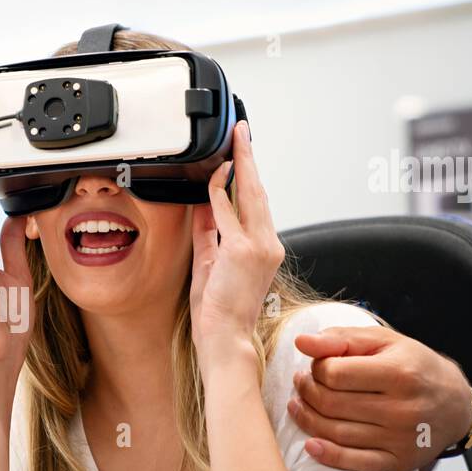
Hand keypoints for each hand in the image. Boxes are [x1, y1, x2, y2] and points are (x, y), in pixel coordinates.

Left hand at [189, 121, 284, 367]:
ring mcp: (259, 246)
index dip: (248, 176)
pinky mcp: (243, 250)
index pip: (257, 204)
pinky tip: (214, 175)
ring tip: (235, 140)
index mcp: (264, 248)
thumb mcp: (210, 264)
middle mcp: (268, 244)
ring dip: (240, 164)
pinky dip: (217, 193)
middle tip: (241, 133)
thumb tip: (202, 205)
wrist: (225, 337)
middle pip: (258, 192)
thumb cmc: (219, 311)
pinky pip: (226, 213)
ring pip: (249, 195)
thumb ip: (208, 232)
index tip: (241, 155)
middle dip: (248, 159)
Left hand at [288, 326, 471, 470]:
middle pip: (331, 404)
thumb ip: (341, 339)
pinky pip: (353, 462)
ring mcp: (400, 439)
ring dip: (308, 419)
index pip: (334, 374)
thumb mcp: (384, 342)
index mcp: (399, 373)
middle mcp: (402, 408)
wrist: (456, 404)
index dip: (317, 369)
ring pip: (336, 433)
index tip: (317, 366)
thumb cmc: (414, 366)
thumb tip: (301, 342)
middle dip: (307, 392)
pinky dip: (326, 454)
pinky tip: (311, 443)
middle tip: (301, 384)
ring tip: (299, 405)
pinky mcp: (398, 461)